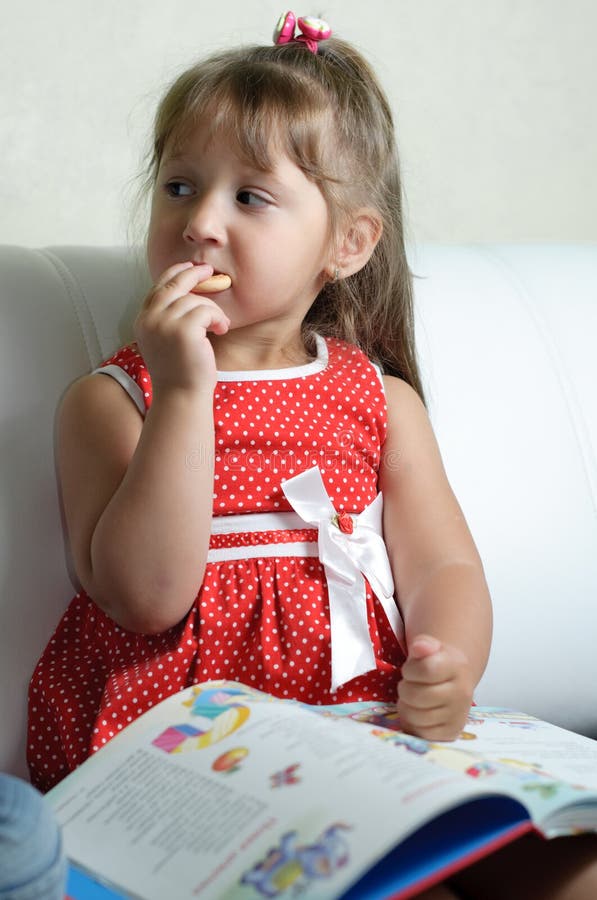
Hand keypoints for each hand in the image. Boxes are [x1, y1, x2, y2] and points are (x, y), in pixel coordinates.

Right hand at [134, 262, 229, 393]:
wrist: (181, 395)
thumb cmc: (180, 371)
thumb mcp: (165, 340)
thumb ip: (167, 317)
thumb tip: (188, 291)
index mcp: (143, 321)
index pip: (158, 287)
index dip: (175, 273)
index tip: (191, 268)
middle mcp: (150, 319)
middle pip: (173, 283)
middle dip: (193, 274)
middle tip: (209, 272)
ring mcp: (165, 323)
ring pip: (195, 299)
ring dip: (213, 310)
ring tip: (219, 325)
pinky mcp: (184, 330)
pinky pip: (207, 310)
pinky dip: (218, 318)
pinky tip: (221, 330)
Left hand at [397, 634, 474, 740]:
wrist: (455, 681)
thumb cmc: (436, 662)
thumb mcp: (430, 647)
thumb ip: (423, 644)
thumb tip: (419, 647)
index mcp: (457, 666)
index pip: (426, 669)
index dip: (410, 670)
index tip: (410, 670)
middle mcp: (462, 692)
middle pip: (416, 696)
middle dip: (405, 689)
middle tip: (409, 685)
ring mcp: (458, 715)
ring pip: (415, 716)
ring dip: (406, 706)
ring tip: (412, 699)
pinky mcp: (451, 733)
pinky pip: (420, 733)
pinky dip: (413, 723)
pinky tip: (418, 712)